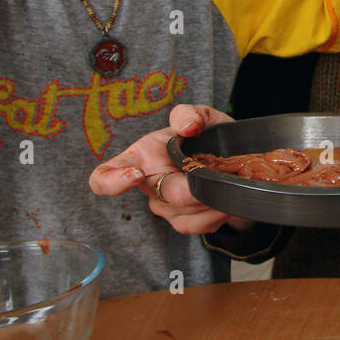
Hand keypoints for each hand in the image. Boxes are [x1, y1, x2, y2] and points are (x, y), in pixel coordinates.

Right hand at [89, 103, 236, 235]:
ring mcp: (165, 207)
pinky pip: (199, 226)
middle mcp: (148, 185)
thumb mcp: (200, 116)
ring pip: (185, 214)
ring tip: (226, 182)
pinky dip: (218, 213)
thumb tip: (188, 127)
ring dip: (212, 200)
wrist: (235, 161)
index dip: (111, 181)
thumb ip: (188, 114)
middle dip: (193, 189)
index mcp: (140, 158)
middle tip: (216, 176)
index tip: (137, 173)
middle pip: (164, 197)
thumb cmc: (207, 137)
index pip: (104, 177)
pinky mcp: (184, 222)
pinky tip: (227, 200)